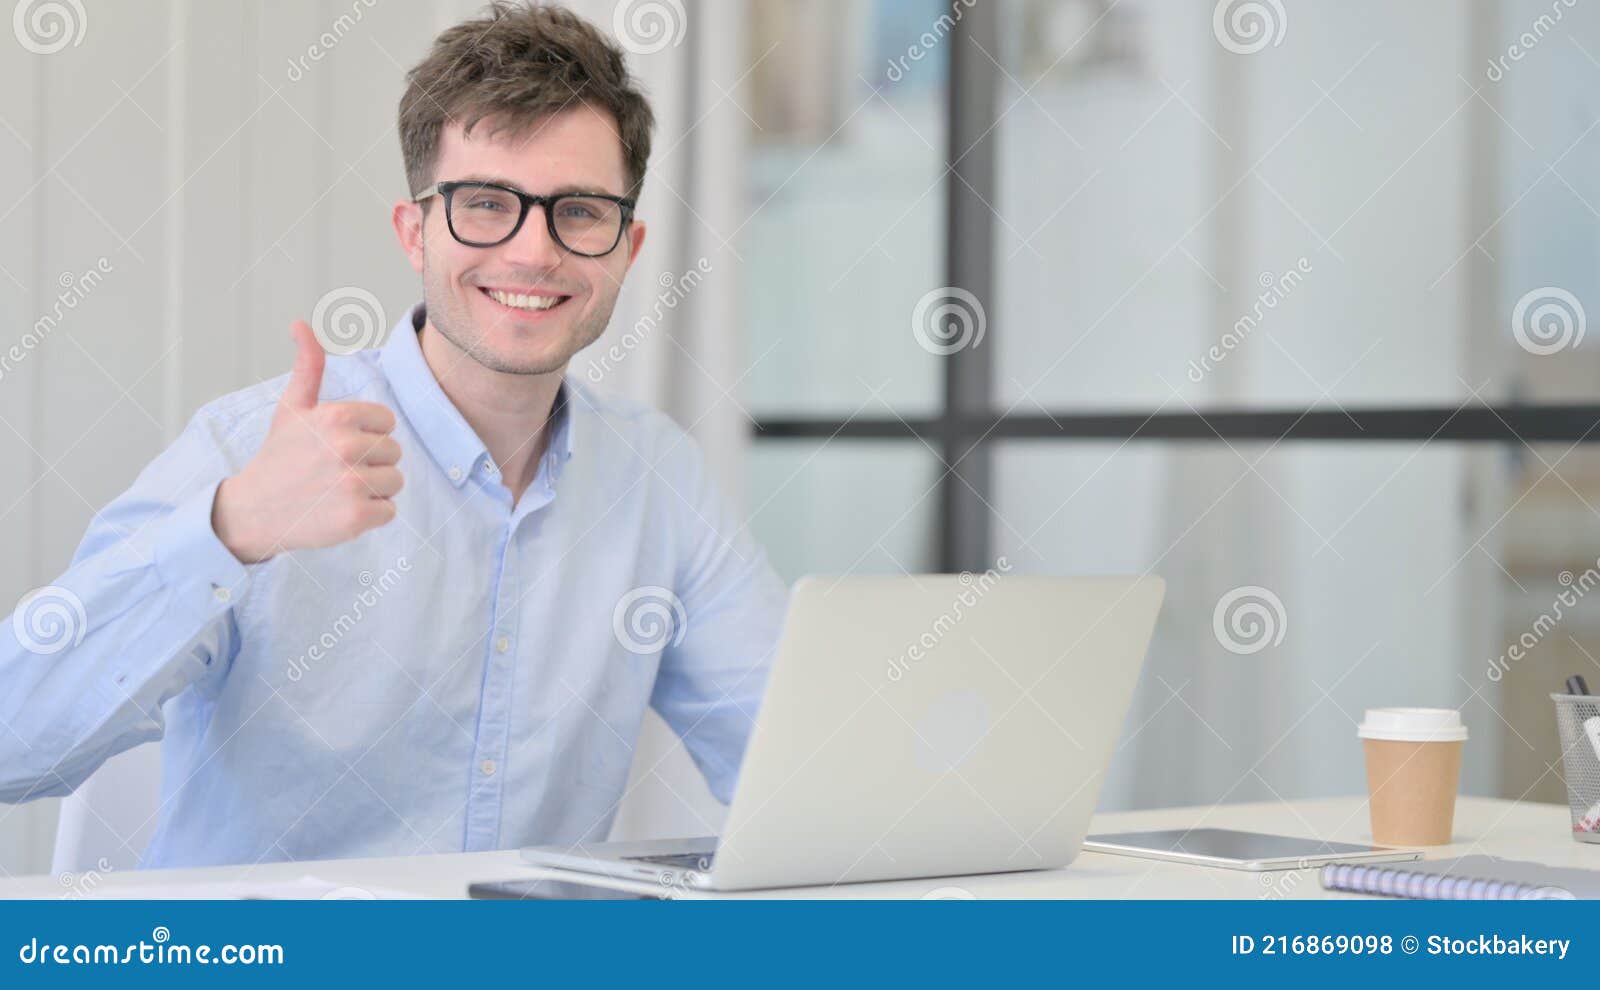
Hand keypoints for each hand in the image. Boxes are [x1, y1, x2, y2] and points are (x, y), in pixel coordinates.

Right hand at [211, 320, 402, 562]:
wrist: (254, 511)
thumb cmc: (280, 456)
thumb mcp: (292, 407)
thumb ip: (308, 366)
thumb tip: (300, 323)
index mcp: (338, 416)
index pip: (387, 422)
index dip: (366, 434)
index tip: (337, 444)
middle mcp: (347, 446)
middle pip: (394, 452)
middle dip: (370, 462)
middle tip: (334, 471)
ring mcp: (353, 483)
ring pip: (395, 482)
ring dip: (373, 490)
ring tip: (337, 490)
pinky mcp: (357, 517)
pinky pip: (390, 511)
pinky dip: (370, 515)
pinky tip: (340, 510)